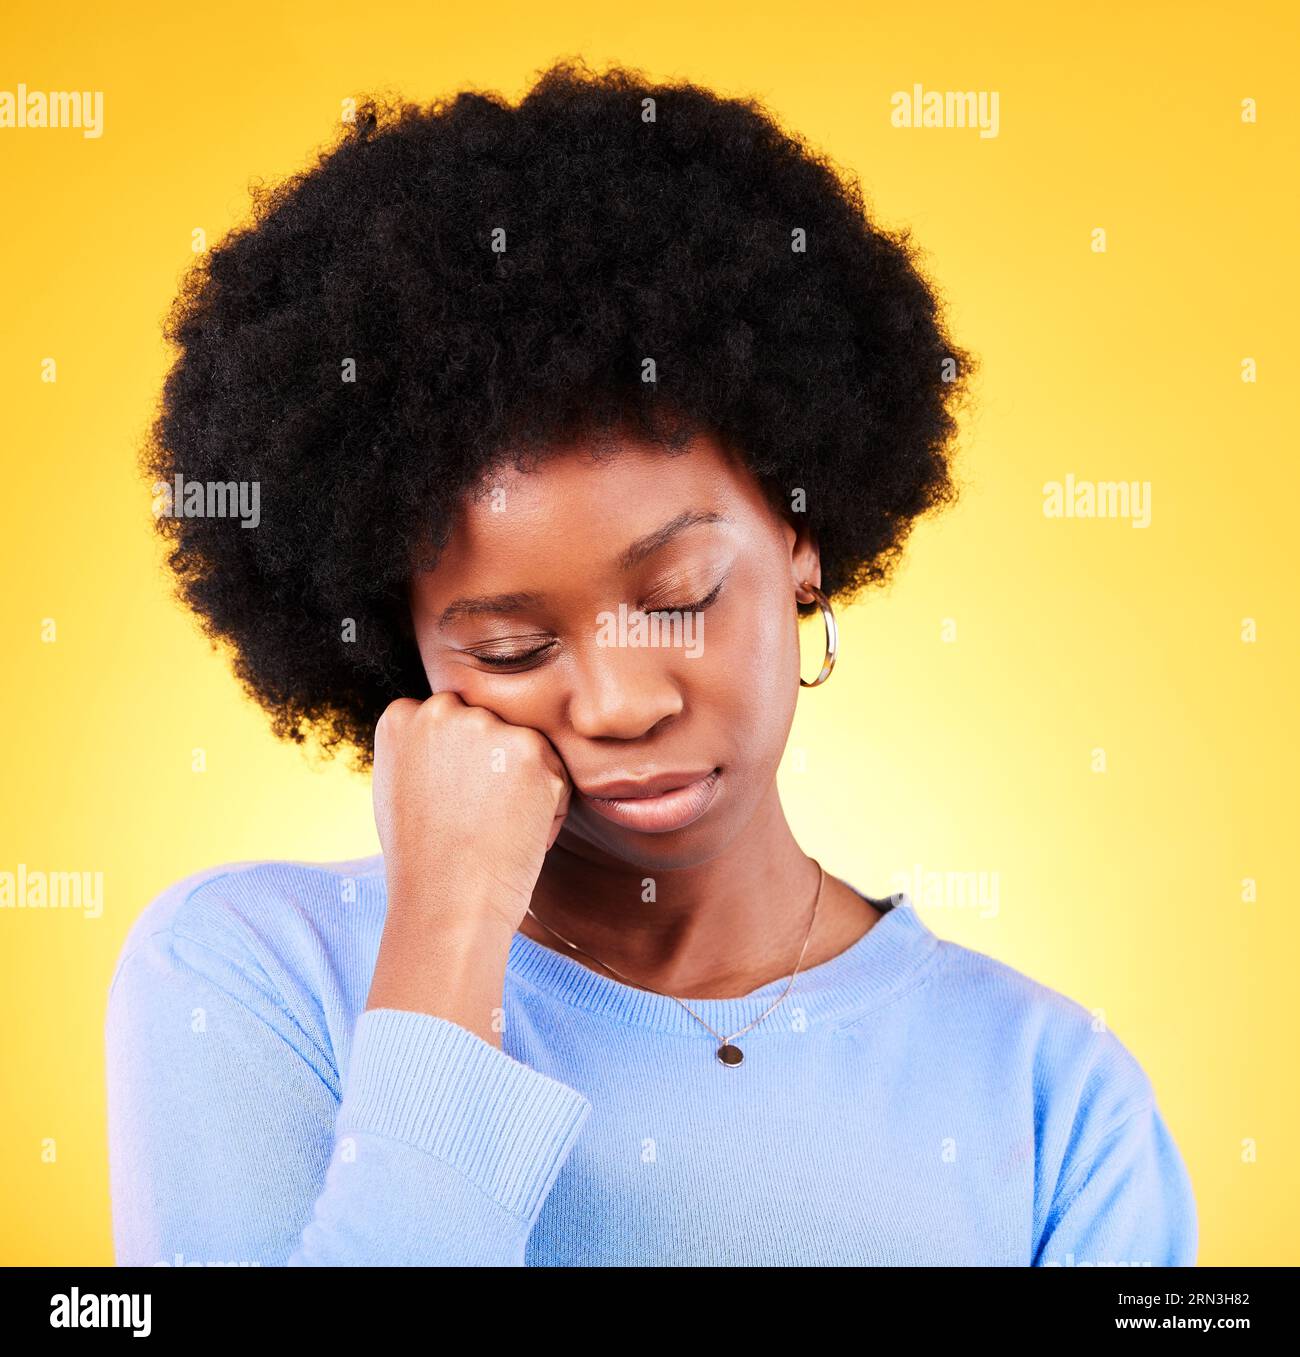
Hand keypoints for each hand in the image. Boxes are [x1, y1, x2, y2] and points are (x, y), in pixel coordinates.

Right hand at [372, 690, 571, 934]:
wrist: (446, 905)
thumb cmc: (423, 861)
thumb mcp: (399, 787)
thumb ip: (423, 747)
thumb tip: (455, 735)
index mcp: (401, 716)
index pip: (451, 719)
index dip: (459, 764)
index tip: (451, 801)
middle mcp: (440, 711)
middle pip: (491, 726)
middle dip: (493, 766)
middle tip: (474, 819)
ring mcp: (486, 727)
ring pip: (525, 747)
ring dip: (524, 784)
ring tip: (493, 828)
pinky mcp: (530, 751)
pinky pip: (556, 774)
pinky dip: (550, 807)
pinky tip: (516, 835)